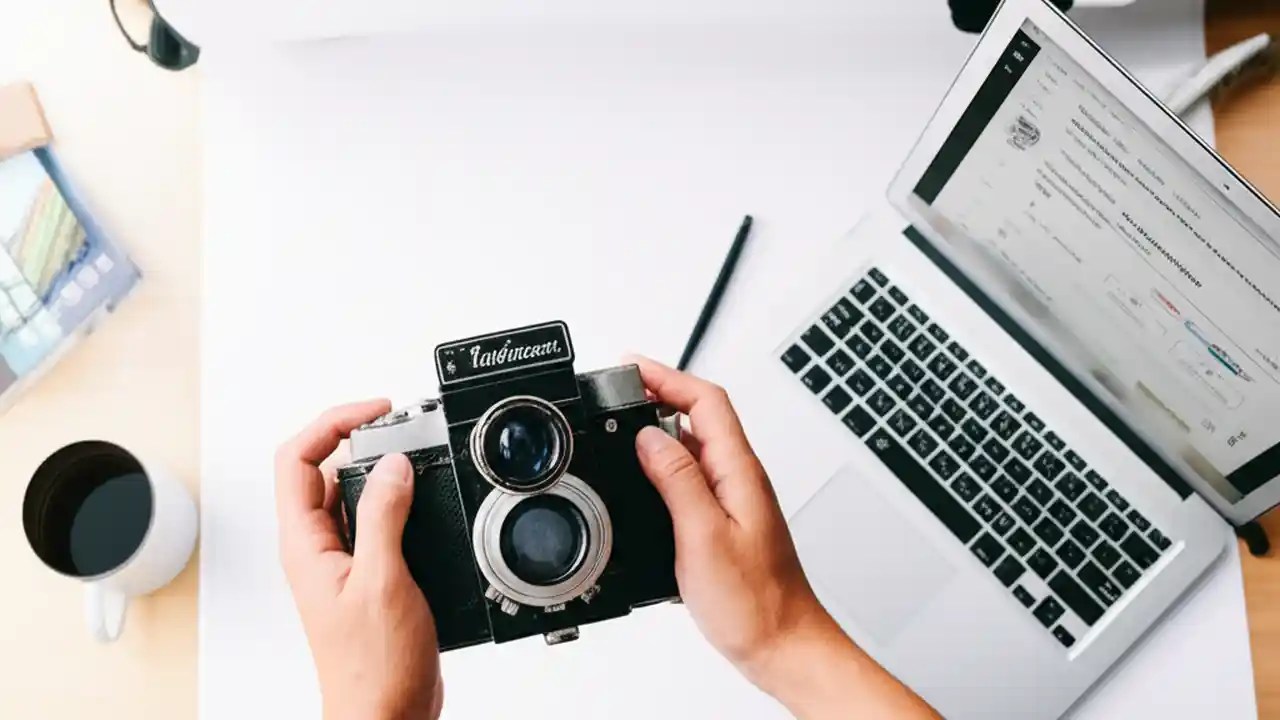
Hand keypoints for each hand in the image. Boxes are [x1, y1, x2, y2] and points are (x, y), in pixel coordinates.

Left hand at [275, 400, 442, 719]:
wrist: (386, 714)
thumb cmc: (372, 667)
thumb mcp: (382, 580)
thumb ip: (384, 516)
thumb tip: (393, 463)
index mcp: (304, 544)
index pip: (298, 458)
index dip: (333, 422)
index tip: (378, 411)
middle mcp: (317, 548)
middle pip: (323, 469)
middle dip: (362, 440)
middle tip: (402, 427)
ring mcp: (342, 561)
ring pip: (353, 495)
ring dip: (383, 471)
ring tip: (417, 456)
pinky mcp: (369, 574)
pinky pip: (377, 522)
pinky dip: (401, 503)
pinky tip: (426, 503)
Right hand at [630, 358, 936, 718]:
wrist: (783, 645)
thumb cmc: (756, 603)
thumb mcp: (704, 536)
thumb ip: (676, 480)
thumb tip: (646, 436)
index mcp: (738, 472)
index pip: (705, 400)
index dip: (666, 375)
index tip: (629, 367)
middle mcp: (739, 478)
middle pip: (698, 415)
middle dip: (656, 394)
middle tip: (616, 391)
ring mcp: (733, 499)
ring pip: (692, 446)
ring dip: (657, 430)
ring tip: (620, 428)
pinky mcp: (725, 522)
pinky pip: (690, 478)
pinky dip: (661, 467)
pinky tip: (642, 480)